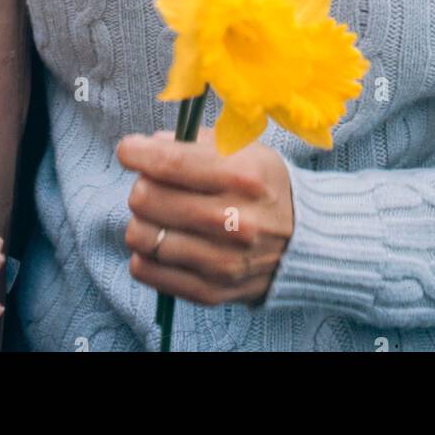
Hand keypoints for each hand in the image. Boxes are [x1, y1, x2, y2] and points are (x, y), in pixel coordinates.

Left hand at [116, 127, 293, 306]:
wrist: (305, 242)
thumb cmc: (266, 187)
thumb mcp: (246, 151)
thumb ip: (196, 143)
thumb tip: (148, 146)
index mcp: (242, 177)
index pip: (169, 163)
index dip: (136, 153)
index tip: (129, 150)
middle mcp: (232, 221)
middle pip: (147, 198)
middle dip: (142, 184)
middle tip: (154, 184)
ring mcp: (220, 261)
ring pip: (140, 235)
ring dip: (142, 220)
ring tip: (160, 215)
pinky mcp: (209, 291)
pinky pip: (146, 270)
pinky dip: (144, 252)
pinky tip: (163, 240)